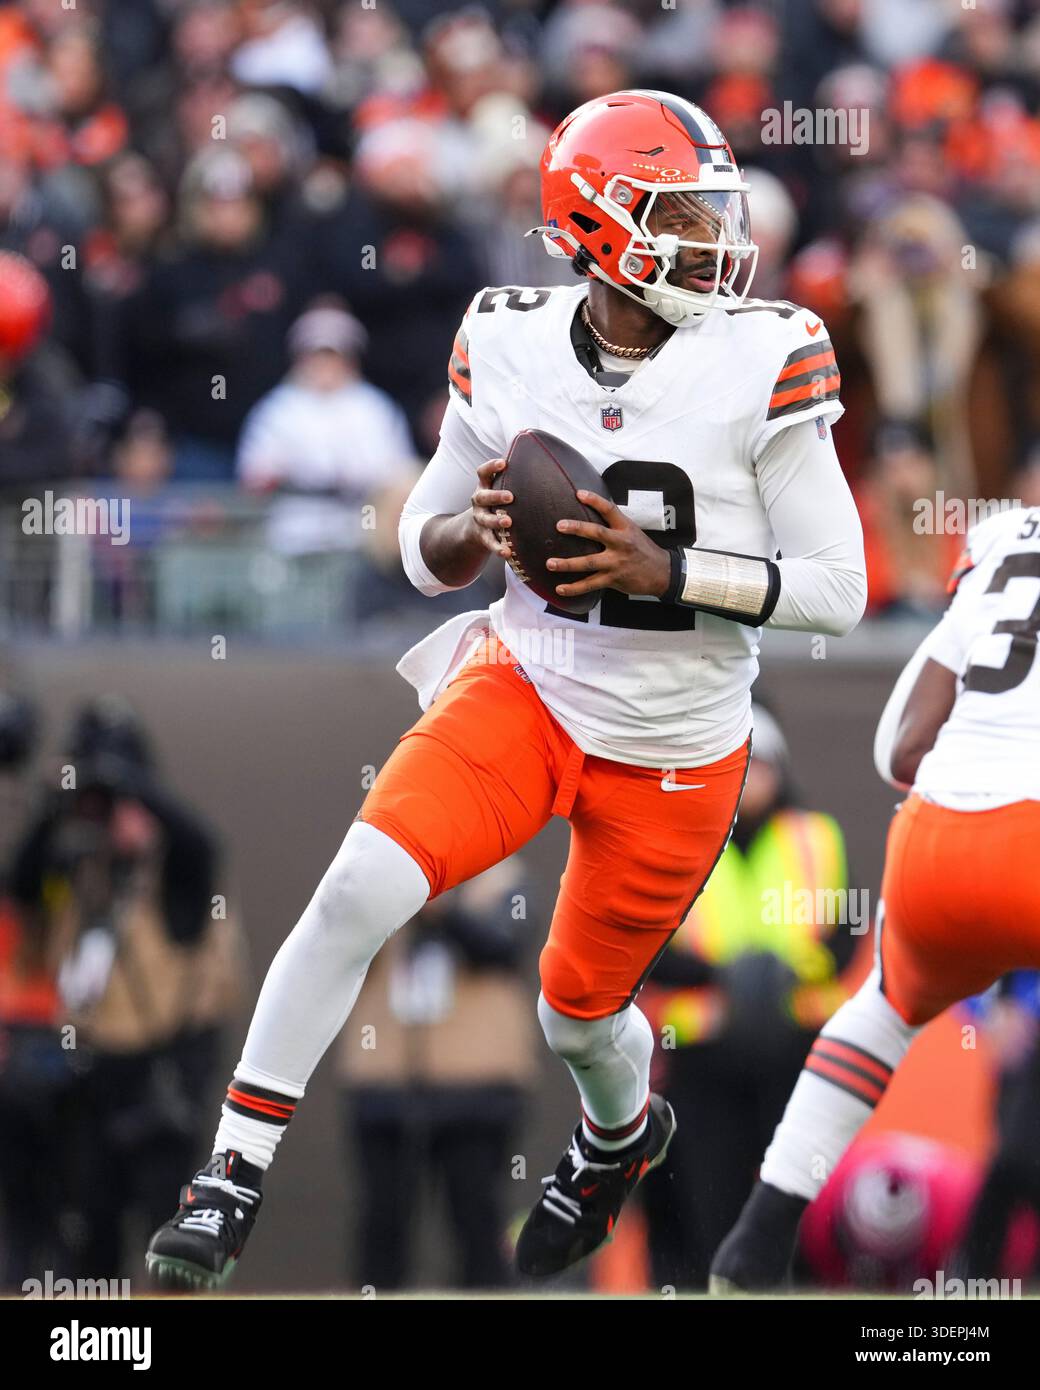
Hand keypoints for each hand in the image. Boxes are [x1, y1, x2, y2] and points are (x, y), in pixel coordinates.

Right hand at [466, 458, 512, 558]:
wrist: (475, 528)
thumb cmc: (497, 503)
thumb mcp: (499, 488)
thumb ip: (515, 477)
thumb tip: (544, 458)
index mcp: (484, 486)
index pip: (483, 473)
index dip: (491, 467)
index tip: (503, 463)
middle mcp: (479, 502)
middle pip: (483, 496)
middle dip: (496, 496)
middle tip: (510, 497)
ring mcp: (480, 519)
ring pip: (485, 520)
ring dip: (496, 521)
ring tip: (508, 523)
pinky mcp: (483, 537)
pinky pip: (489, 543)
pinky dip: (498, 548)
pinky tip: (507, 553)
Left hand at [548, 490, 670, 599]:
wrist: (662, 573)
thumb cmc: (644, 550)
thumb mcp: (633, 532)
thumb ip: (614, 525)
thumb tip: (594, 512)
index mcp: (625, 528)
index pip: (609, 510)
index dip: (595, 500)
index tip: (578, 493)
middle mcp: (621, 543)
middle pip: (597, 533)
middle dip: (577, 529)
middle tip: (559, 526)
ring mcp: (616, 562)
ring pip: (589, 562)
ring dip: (567, 564)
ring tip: (550, 563)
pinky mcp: (613, 579)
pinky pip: (590, 584)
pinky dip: (574, 588)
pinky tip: (560, 589)